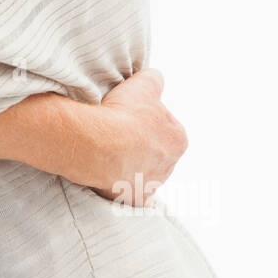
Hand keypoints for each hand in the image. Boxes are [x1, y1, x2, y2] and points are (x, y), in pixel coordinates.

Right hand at [95, 69, 187, 203]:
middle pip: (154, 151)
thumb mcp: (143, 83)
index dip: (145, 120)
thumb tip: (156, 79)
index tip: (129, 117)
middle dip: (138, 144)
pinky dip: (117, 183)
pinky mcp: (133, 198)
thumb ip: (154, 80)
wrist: (99, 145)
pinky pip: (126, 190)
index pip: (164, 127)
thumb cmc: (123, 114)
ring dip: (128, 163)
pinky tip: (105, 172)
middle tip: (117, 134)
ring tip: (107, 151)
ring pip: (140, 171)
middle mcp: (170, 165)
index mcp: (178, 139)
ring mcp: (152, 184)